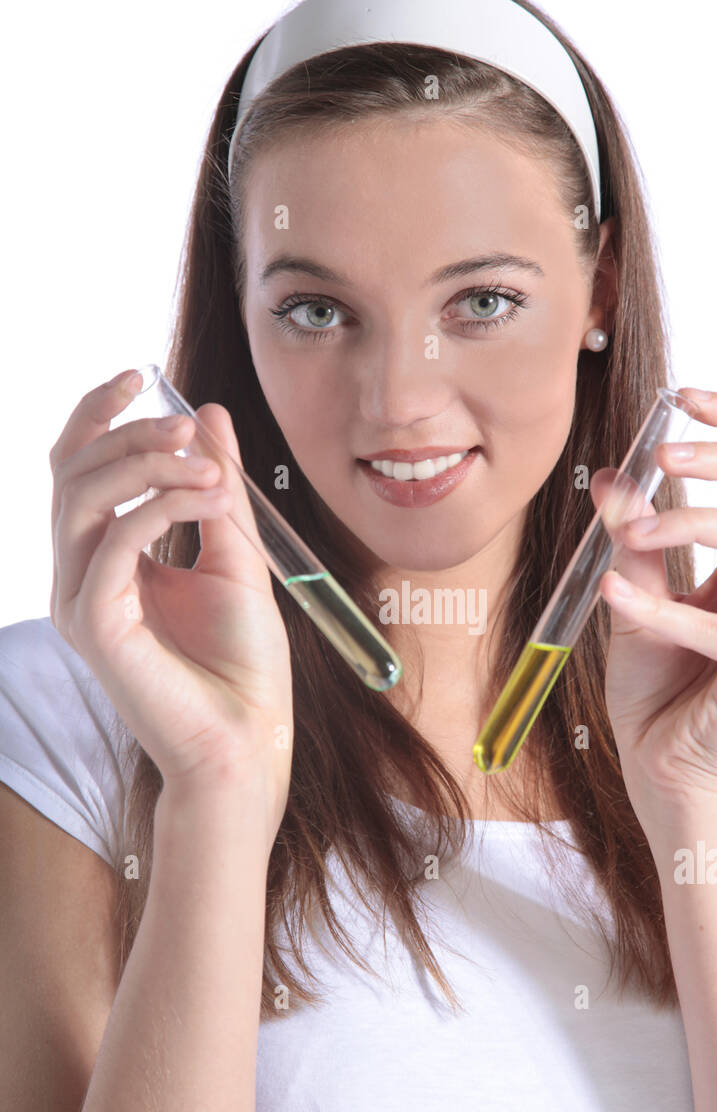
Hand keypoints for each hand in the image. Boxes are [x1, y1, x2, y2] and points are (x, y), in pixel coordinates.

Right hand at [49, 370, 293, 829]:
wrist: (250, 737)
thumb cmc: (242, 661)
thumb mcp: (236, 552)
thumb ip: (215, 485)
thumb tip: (206, 413)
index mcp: (104, 557)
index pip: (78, 467)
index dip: (98, 414)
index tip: (141, 375)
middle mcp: (79, 576)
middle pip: (72, 474)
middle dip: (129, 435)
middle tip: (188, 430)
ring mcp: (80, 602)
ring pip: (82, 499)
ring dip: (146, 466)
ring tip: (207, 467)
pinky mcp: (95, 626)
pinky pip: (112, 543)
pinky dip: (159, 508)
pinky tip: (206, 500)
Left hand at [593, 389, 716, 809]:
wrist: (662, 767)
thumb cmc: (661, 688)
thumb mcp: (635, 598)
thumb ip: (631, 541)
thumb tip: (612, 475)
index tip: (683, 396)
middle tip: (661, 454)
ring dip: (690, 523)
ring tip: (630, 532)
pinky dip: (660, 607)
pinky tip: (613, 597)